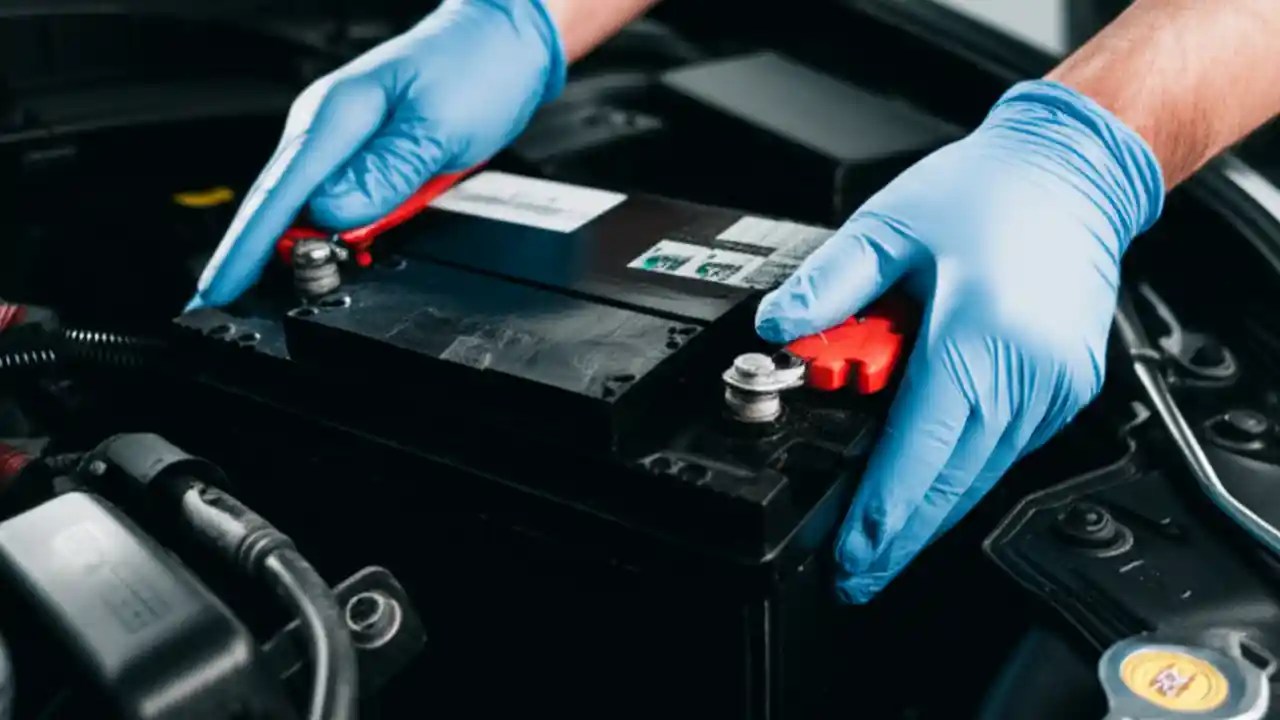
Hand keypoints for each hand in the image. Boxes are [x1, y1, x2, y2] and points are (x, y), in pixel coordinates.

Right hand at [185, 0, 565, 309]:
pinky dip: (327, 229)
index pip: (277, 195)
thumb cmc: (477, 70)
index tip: (219, 289)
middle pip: (279, 205)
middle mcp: (328, 127)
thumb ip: (385, 176)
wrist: (506, 42)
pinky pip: (335, 198)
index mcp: (336, 117)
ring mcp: (343, 139)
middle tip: (237, 302)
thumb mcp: (437, 129)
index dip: (245, 248)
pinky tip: (323, 249)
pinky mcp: (365, 151)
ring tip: (275, 284)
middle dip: (256, 255)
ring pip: (306, 205)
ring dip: (299, 245)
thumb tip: (332, 216)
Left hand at [754, 80, 1164, 602]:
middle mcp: (1027, 374)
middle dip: (901, 537)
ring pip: (982, 476)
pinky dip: (964, 473)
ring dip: (932, 511)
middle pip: (954, 483)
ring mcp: (1054, 387)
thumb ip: (828, 287)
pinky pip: (1006, 450)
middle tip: (856, 573)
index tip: (850, 554)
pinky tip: (929, 482)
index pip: (920, 453)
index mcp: (979, 337)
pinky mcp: (1065, 388)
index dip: (881, 514)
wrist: (1074, 169)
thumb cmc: (989, 191)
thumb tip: (778, 330)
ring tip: (883, 540)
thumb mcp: (887, 227)